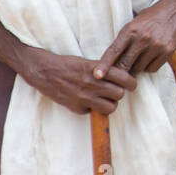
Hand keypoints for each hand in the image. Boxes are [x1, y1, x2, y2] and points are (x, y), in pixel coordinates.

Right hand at [22, 50, 136, 115]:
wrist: (44, 72)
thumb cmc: (67, 64)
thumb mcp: (87, 62)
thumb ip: (104, 70)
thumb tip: (122, 77)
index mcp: (97, 70)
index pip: (124, 78)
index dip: (131, 82)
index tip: (131, 84)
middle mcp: (92, 84)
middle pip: (119, 94)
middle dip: (119, 93)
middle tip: (115, 91)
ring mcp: (84, 97)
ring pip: (110, 107)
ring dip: (110, 103)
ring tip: (104, 98)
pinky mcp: (77, 107)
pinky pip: (94, 112)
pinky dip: (94, 108)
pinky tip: (89, 101)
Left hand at [95, 0, 175, 77]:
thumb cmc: (150, 18)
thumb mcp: (134, 24)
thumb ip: (124, 40)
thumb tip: (113, 61)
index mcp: (131, 30)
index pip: (114, 50)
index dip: (104, 64)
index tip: (97, 75)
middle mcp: (143, 38)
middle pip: (126, 64)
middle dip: (120, 72)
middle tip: (117, 76)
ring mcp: (156, 46)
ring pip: (139, 68)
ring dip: (136, 67)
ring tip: (140, 57)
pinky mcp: (167, 51)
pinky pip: (152, 68)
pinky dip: (149, 66)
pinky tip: (151, 57)